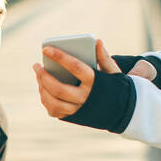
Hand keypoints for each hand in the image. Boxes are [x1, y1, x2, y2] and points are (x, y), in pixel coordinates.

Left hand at [33, 39, 153, 117]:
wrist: (125, 112)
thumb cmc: (116, 87)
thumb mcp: (114, 72)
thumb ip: (104, 58)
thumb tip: (97, 41)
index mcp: (96, 82)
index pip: (75, 66)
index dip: (59, 56)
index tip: (46, 48)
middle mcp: (87, 98)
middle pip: (59, 88)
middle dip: (44, 76)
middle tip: (36, 65)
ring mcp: (80, 110)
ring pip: (54, 102)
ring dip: (42, 89)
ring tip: (38, 76)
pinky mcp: (75, 118)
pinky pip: (55, 111)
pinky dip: (46, 101)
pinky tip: (43, 89)